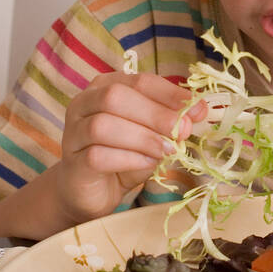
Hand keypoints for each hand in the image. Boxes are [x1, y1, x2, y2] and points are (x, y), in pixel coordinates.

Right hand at [53, 72, 206, 226]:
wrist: (91, 191)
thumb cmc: (122, 156)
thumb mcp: (151, 134)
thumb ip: (169, 121)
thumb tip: (199, 111)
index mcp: (105, 86)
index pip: (140, 81)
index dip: (170, 94)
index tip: (197, 110)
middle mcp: (84, 103)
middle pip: (115, 97)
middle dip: (155, 114)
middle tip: (182, 132)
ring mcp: (74, 132)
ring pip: (103, 125)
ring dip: (142, 138)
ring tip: (166, 151)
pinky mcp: (72, 162)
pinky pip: (97, 155)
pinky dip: (128, 158)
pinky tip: (147, 164)